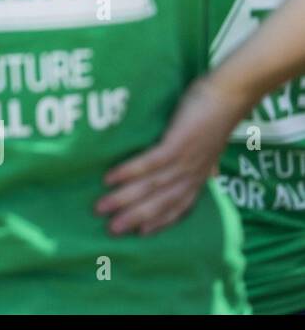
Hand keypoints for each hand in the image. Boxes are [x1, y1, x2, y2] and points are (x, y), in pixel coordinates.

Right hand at [97, 76, 243, 235]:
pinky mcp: (177, 144)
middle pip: (160, 203)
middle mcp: (192, 174)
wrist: (228, 95)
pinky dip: (129, 172)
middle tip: (111, 230)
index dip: (159, 222)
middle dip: (134, 218)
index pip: (179, 207)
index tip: (139, 234)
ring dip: (125, 199)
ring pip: (152, 186)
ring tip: (101, 206)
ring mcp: (185, 160)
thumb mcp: (212, 144)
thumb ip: (206, 161)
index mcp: (199, 176)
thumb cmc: (215, 115)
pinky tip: (110, 178)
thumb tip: (209, 173)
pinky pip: (150, 163)